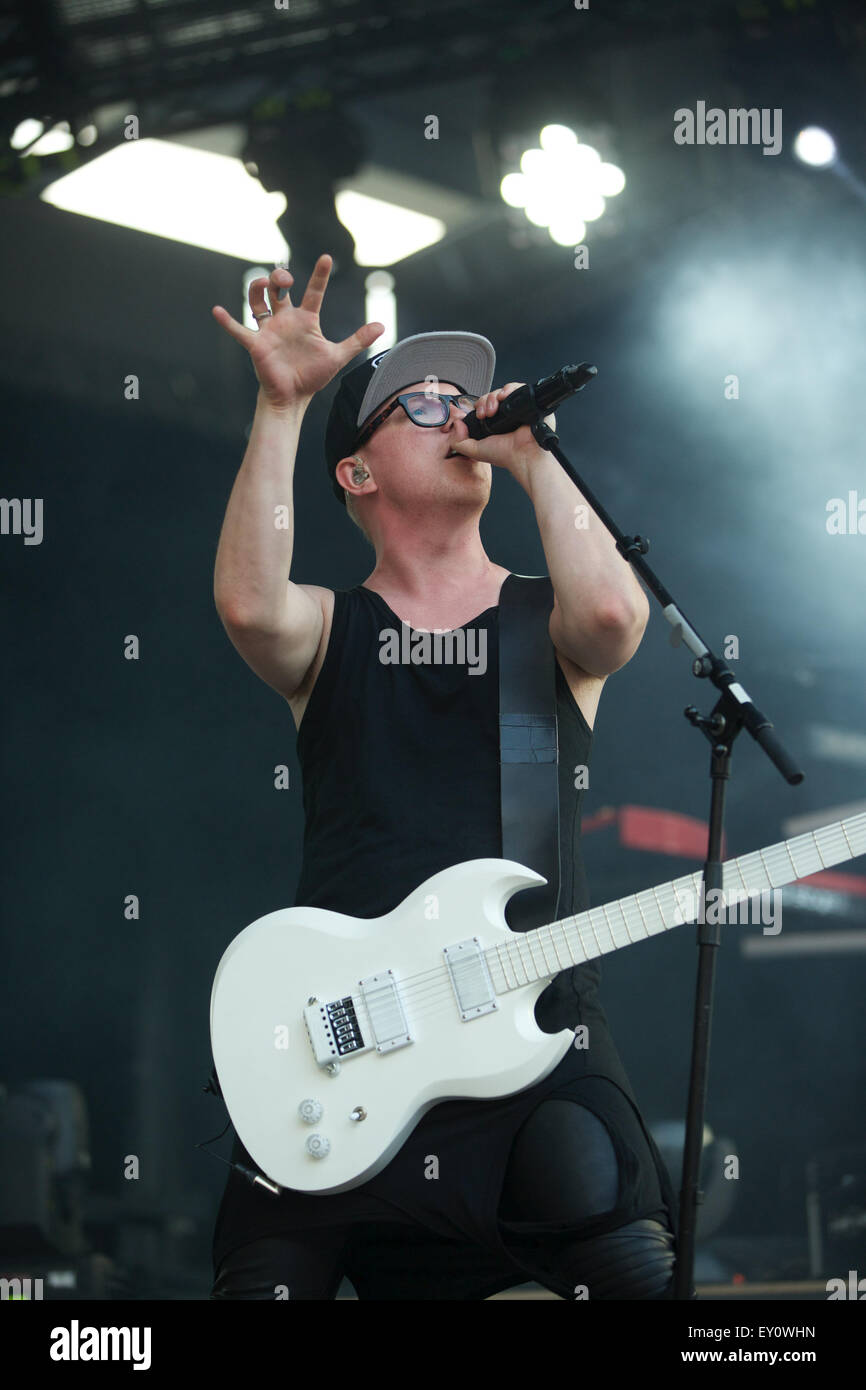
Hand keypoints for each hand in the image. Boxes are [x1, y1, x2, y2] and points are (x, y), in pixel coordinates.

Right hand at [211, 254, 383, 409]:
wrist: (294, 398)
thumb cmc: (312, 375)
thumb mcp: (338, 356)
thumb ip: (357, 340)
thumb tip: (382, 325)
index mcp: (305, 319)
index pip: (313, 292)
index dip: (320, 275)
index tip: (327, 258)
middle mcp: (285, 320)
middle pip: (279, 290)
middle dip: (280, 278)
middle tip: (286, 280)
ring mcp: (269, 330)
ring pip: (257, 301)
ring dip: (257, 289)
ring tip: (264, 285)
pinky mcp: (256, 344)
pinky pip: (238, 330)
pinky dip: (227, 321)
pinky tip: (217, 311)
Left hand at [449, 382, 555, 487]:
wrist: (524, 455)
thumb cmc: (506, 456)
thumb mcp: (475, 451)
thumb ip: (459, 441)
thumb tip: (456, 424)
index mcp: (494, 424)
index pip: (483, 406)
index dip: (479, 406)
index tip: (479, 415)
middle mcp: (506, 416)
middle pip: (491, 397)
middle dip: (485, 402)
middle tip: (486, 413)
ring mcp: (517, 408)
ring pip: (501, 391)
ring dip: (494, 397)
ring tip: (495, 409)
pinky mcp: (529, 403)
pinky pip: (517, 387)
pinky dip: (508, 389)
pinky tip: (504, 397)